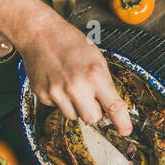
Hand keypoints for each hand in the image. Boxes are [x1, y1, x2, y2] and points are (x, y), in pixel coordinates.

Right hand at [18, 12, 132, 134]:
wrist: (39, 33)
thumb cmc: (69, 42)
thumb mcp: (96, 59)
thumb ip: (105, 83)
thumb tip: (113, 106)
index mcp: (94, 76)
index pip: (112, 106)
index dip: (121, 121)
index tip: (125, 130)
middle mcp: (75, 87)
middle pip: (92, 118)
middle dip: (94, 111)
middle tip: (90, 95)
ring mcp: (57, 92)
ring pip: (74, 116)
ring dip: (76, 106)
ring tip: (71, 84)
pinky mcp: (43, 95)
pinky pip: (57, 108)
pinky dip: (61, 100)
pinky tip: (58, 82)